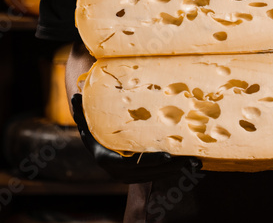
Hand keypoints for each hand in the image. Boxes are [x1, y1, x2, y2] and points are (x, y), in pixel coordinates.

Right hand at [71, 93, 202, 183]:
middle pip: (150, 173)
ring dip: (178, 170)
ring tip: (197, 161)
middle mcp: (119, 172)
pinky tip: (191, 162)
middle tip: (191, 159)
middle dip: (171, 168)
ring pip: (157, 176)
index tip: (168, 156)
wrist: (97, 148)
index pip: (131, 164)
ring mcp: (130, 176)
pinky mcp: (140, 176)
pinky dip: (175, 170)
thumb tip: (75, 94)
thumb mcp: (87, 123)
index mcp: (106, 159)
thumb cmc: (94, 131)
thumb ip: (81, 111)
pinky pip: (159, 175)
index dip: (150, 161)